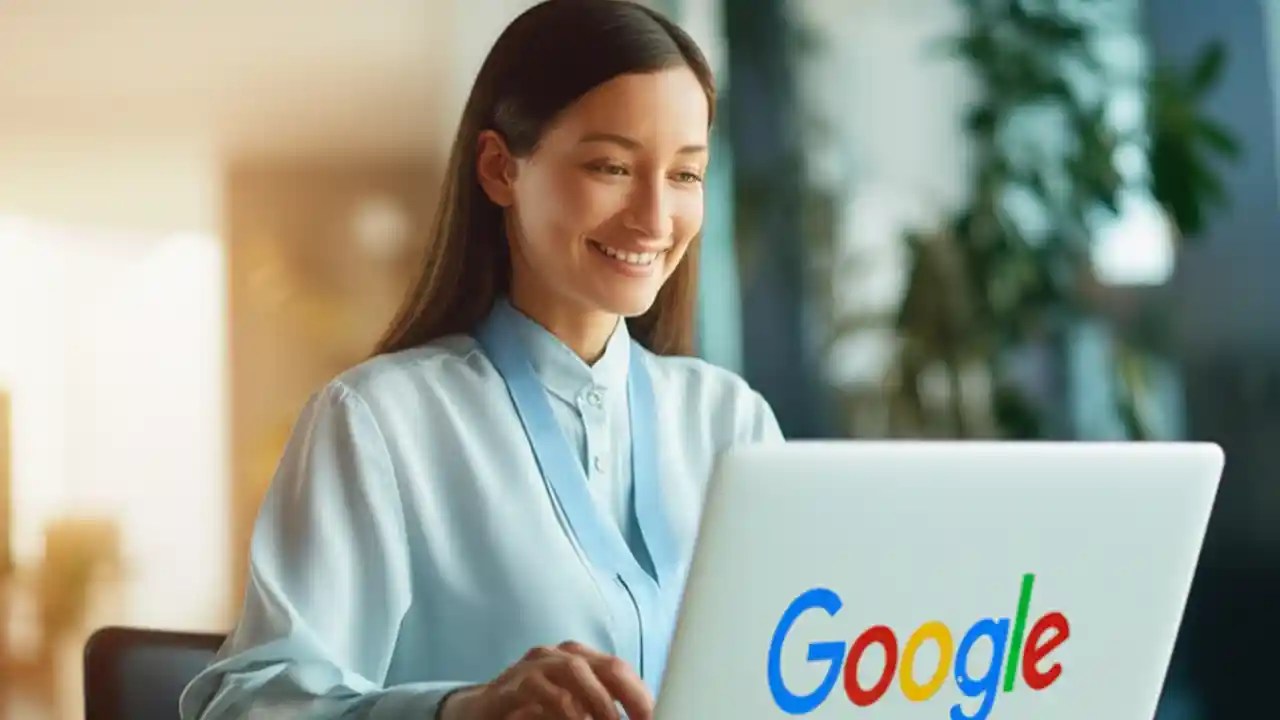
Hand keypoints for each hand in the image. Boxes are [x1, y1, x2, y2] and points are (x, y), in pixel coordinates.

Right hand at [439, 641, 652, 719]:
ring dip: (601, 705)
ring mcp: (536, 665)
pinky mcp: (513, 683)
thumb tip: (636, 719)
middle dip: (631, 697)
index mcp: (583, 660)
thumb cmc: (533, 712)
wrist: (479, 713)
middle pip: (608, 666)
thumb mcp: (572, 711)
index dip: (642, 696)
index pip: (621, 670)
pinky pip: (545, 692)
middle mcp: (562, 655)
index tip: (657, 717)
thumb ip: (598, 712)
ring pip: (577, 671)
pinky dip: (566, 711)